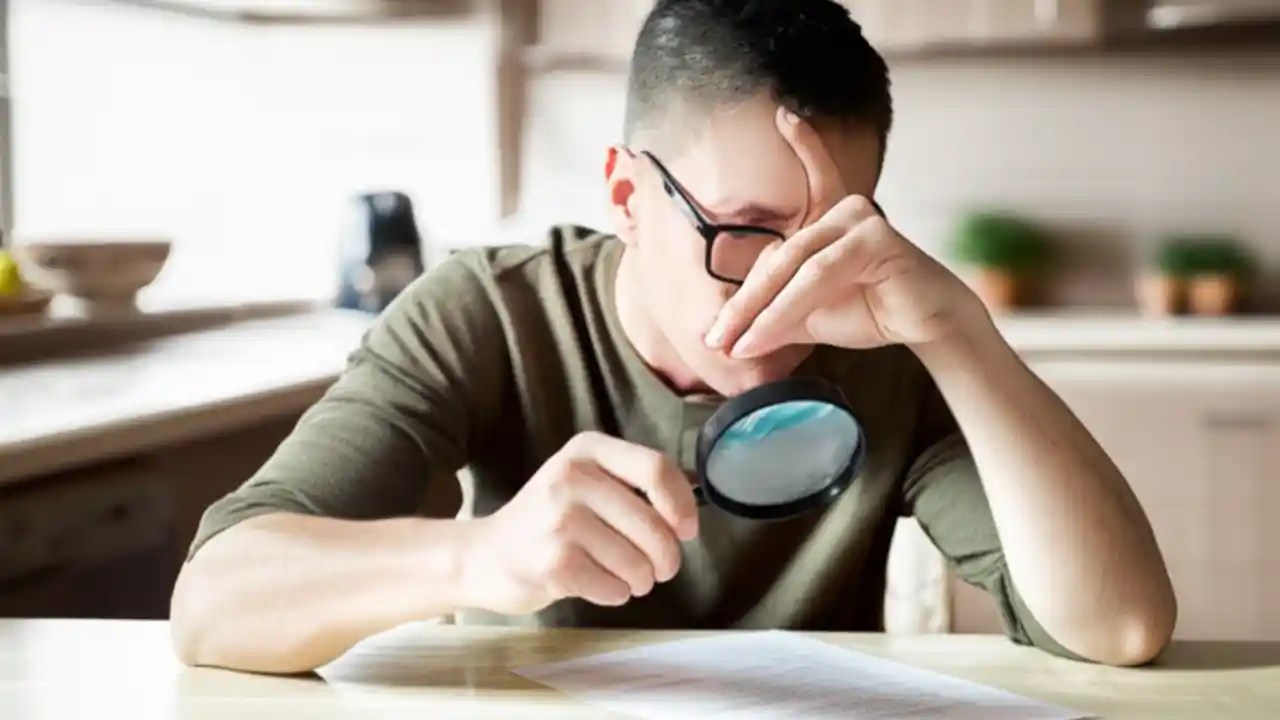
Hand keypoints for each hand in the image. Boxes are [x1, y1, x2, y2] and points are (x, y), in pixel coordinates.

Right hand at [460, 432, 698, 615]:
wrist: (485, 555)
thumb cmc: (548, 520)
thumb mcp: (584, 480)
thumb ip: (632, 485)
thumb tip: (688, 513)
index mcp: (587, 449)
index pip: (656, 468)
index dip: (682, 504)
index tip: (686, 530)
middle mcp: (571, 477)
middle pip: (653, 525)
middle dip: (667, 558)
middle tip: (661, 569)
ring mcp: (560, 521)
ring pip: (637, 563)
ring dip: (640, 580)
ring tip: (624, 577)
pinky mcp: (554, 564)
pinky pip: (614, 588)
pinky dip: (615, 594)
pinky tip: (595, 583)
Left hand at [705, 108, 983, 359]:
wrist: (928, 329)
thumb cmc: (871, 313)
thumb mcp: (807, 315)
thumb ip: (771, 316)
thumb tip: (727, 337)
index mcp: (832, 221)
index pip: (813, 182)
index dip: (806, 145)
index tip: (785, 115)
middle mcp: (847, 211)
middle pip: (778, 256)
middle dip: (743, 303)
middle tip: (714, 339)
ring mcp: (861, 221)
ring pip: (794, 267)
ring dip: (759, 313)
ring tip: (734, 346)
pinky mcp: (876, 240)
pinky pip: (816, 276)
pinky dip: (783, 311)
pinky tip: (759, 336)